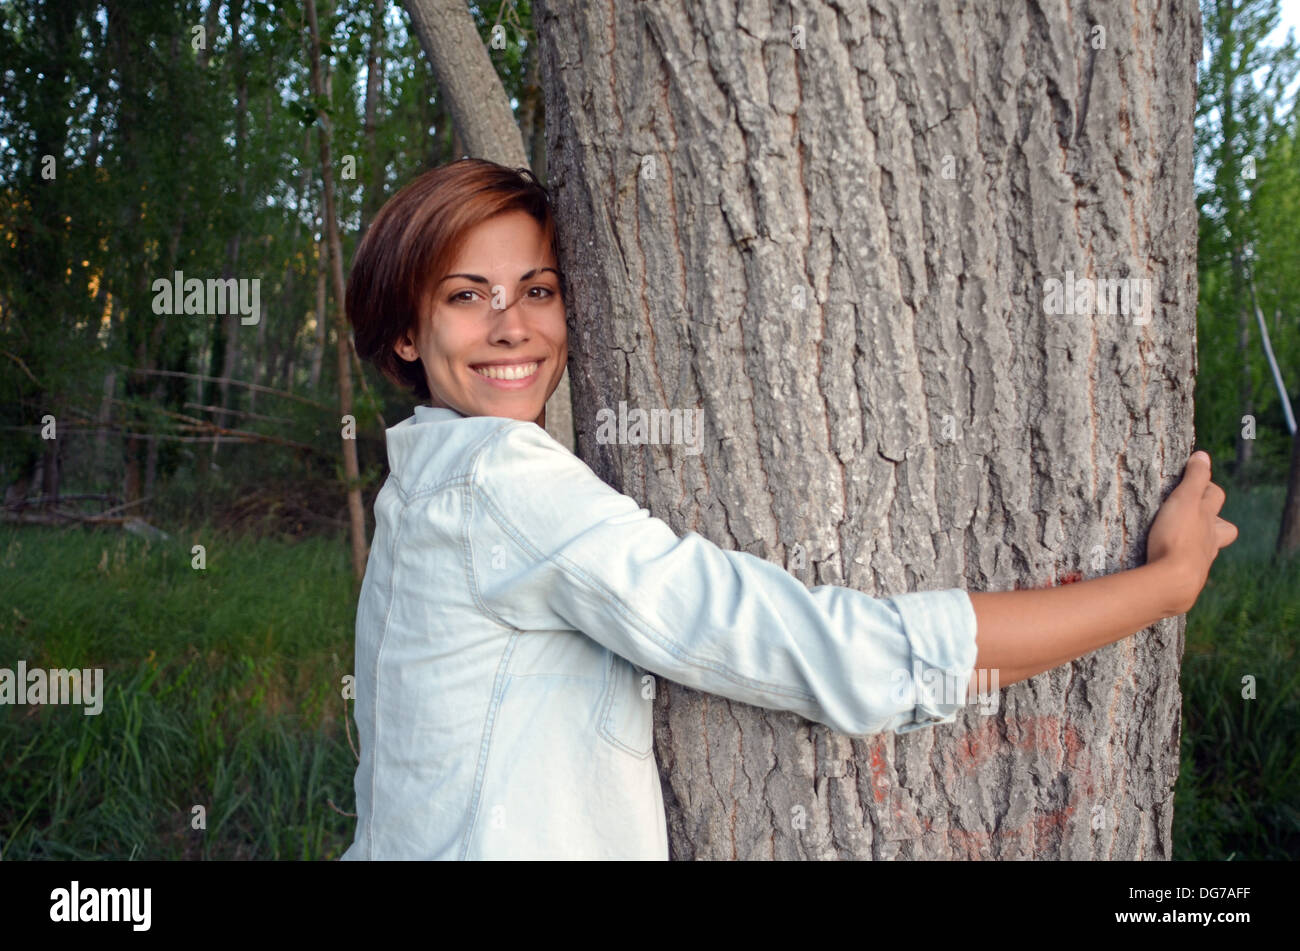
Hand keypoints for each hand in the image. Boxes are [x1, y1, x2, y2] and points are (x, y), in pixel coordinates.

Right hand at [1146, 451, 1238, 614]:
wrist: (1173, 581)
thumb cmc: (1178, 537)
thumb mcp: (1184, 500)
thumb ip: (1193, 478)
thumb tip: (1203, 455)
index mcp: (1210, 521)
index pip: (1215, 496)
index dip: (1207, 485)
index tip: (1193, 477)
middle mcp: (1209, 541)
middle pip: (1224, 530)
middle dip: (1215, 521)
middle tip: (1197, 514)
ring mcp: (1199, 562)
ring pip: (1208, 550)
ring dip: (1200, 543)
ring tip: (1183, 539)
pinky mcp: (1185, 579)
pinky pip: (1189, 567)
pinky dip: (1182, 562)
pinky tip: (1167, 561)